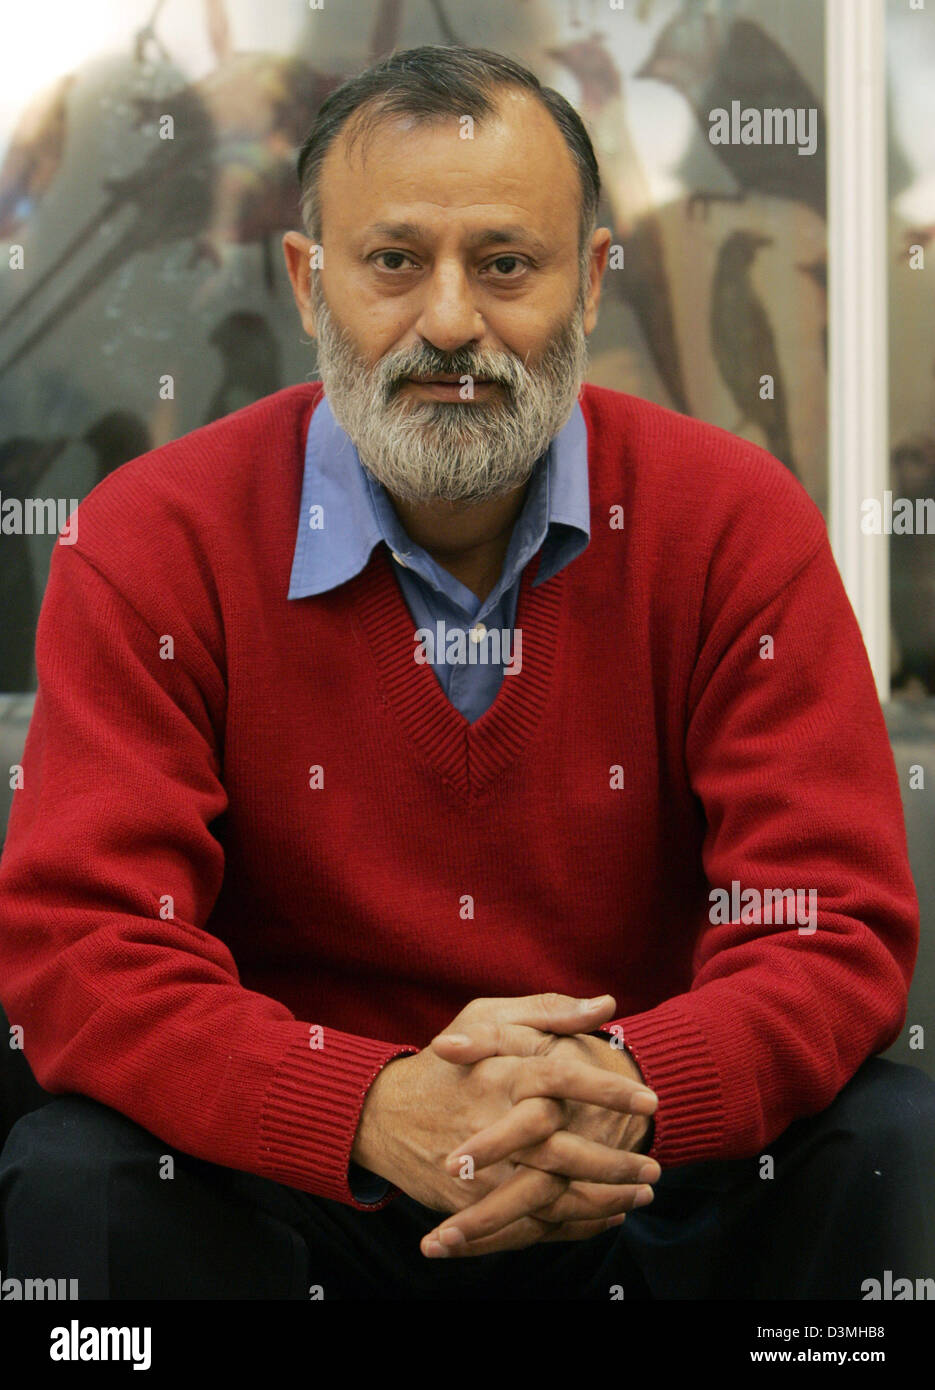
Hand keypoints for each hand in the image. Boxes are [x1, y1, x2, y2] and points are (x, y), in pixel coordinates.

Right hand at [351, 993, 658, 1254]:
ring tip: (641, 1197)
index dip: (608, 1091)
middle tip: (654, 1168)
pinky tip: (606, 1216)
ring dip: (603, 1201)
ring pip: (552, 1195)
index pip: (563, 1079)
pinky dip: (573, 1225)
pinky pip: (530, 1224)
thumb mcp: (488, 1017)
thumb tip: (607, 1004)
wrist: (382, 1115)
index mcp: (502, 1072)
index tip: (650, 1102)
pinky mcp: (471, 1203)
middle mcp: (492, 1121)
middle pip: (563, 1150)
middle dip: (614, 1163)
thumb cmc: (446, 1063)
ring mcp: (480, 1170)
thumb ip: (549, 1011)